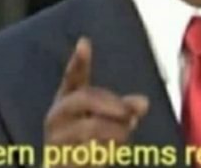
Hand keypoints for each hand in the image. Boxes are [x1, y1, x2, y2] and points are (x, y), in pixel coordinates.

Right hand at [44, 38, 148, 165]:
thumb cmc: (86, 140)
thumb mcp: (103, 119)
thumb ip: (123, 107)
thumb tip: (145, 103)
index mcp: (67, 98)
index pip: (72, 75)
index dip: (78, 60)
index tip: (85, 43)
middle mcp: (57, 114)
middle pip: (85, 98)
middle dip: (114, 105)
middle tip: (133, 117)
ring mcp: (56, 137)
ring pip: (92, 127)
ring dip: (116, 132)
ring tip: (125, 137)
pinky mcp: (59, 159)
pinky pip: (91, 151)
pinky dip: (108, 151)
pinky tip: (112, 153)